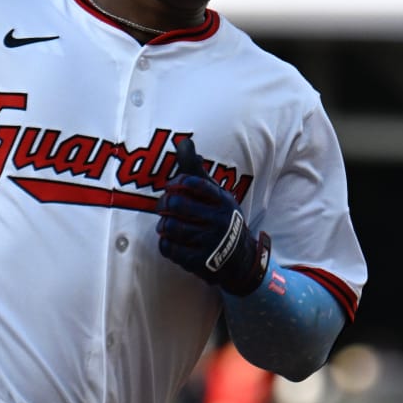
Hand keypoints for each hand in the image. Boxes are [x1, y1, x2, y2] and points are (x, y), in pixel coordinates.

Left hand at [156, 138, 269, 294]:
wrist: (239, 259)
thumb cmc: (221, 219)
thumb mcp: (216, 194)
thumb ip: (197, 171)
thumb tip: (183, 142)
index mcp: (223, 201)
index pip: (194, 183)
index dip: (177, 182)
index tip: (173, 186)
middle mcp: (219, 220)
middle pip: (177, 204)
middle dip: (164, 203)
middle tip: (163, 205)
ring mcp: (209, 242)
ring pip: (171, 226)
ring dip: (163, 224)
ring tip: (166, 224)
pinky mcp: (200, 261)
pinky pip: (169, 248)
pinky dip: (165, 243)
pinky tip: (170, 240)